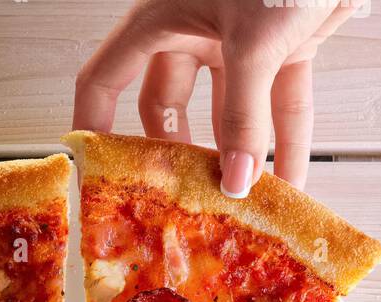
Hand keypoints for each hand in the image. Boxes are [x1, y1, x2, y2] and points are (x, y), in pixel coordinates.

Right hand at [72, 0, 359, 195]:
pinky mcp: (285, 46)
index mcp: (162, 18)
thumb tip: (236, 182)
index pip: (106, 77)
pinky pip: (279, 103)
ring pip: (231, 112)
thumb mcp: (253, 40)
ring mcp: (241, 40)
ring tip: (237, 204)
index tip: (95, 168)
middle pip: (170, 106)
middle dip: (178, 153)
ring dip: (239, 157)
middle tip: (177, 198)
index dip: (93, 122)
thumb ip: (244, 116)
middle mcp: (194, 30)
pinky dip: (285, 142)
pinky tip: (286, 182)